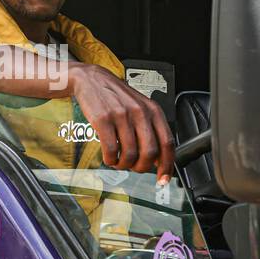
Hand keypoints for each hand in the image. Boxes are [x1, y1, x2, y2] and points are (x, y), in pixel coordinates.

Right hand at [68, 64, 176, 183]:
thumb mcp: (140, 108)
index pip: (167, 143)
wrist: (92, 80)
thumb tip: (159, 159)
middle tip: (133, 167)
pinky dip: (110, 160)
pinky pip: (110, 149)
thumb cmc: (117, 96)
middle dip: (141, 167)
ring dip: (123, 165)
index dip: (167, 166)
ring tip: (118, 162)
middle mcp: (140, 112)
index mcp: (153, 111)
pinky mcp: (103, 119)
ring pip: (129, 154)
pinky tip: (109, 157)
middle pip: (149, 152)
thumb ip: (151, 130)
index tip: (162, 179)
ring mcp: (121, 115)